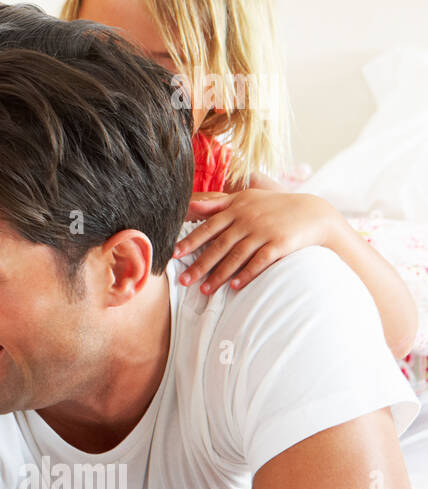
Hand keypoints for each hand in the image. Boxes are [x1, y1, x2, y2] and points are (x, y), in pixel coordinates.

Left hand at [173, 190, 336, 293]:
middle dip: (200, 264)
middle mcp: (248, 219)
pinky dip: (247, 274)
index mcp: (237, 208)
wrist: (314, 212)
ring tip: (205, 290)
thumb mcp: (247, 198)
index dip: (190, 241)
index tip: (174, 254)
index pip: (209, 227)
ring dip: (219, 274)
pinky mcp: (280, 244)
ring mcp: (265, 231)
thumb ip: (219, 203)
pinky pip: (260, 262)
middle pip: (219, 245)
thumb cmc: (275, 205)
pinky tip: (234, 287)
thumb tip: (192, 205)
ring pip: (237, 256)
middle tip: (184, 281)